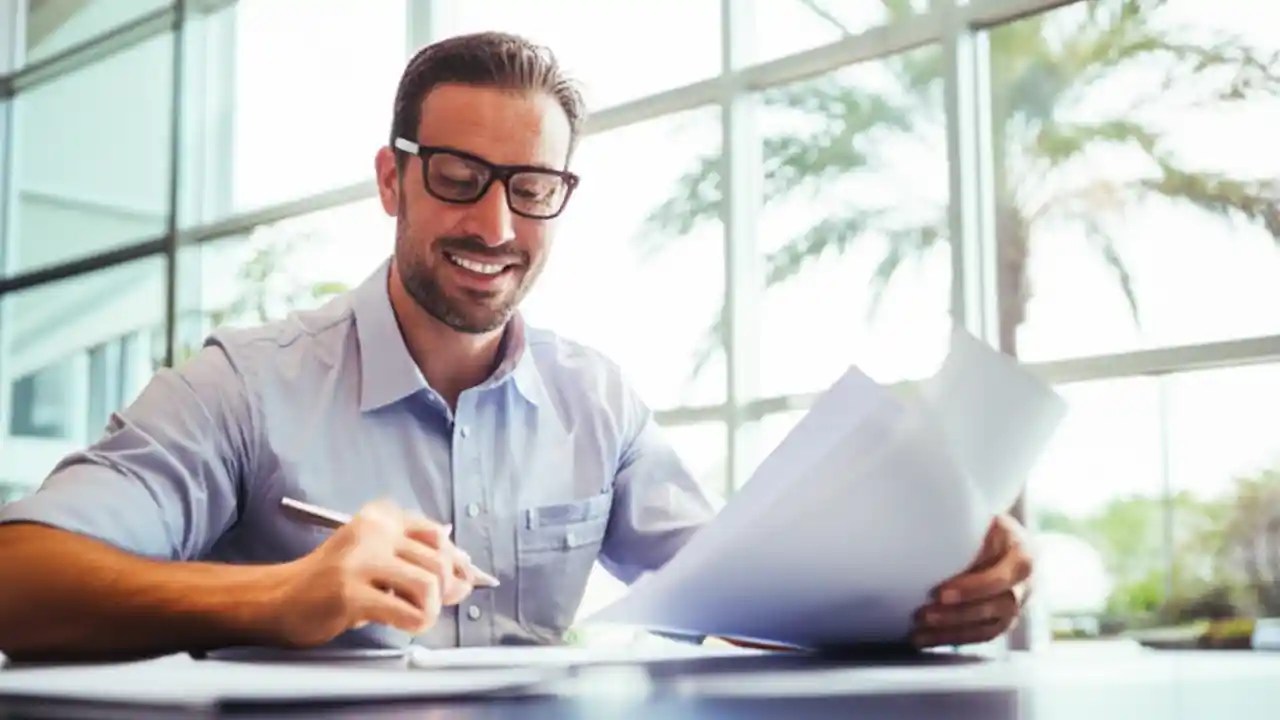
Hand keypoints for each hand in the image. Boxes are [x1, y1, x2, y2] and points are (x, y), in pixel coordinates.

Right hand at [271, 500, 474, 646]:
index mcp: (382, 517)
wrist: (280, 599)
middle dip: (448, 588)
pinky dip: (418, 622)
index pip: (437, 534)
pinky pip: (406, 610)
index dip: (455, 561)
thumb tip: (465, 572)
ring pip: (428, 583)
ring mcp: (360, 561)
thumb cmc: (332, 580)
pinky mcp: (350, 593)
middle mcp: (373, 532)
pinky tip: (409, 625)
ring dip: (432, 608)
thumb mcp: (376, 556)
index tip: (459, 580)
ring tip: (419, 617)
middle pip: (438, 560)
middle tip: (436, 604)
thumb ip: (416, 558)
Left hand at [911, 514, 1032, 647]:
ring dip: (952, 631)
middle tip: (923, 614)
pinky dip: (950, 638)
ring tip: (918, 631)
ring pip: (989, 627)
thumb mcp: (980, 518)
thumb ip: (963, 528)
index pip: (1005, 576)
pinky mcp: (1001, 621)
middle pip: (999, 606)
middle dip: (958, 614)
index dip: (974, 588)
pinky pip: (979, 636)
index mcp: (1022, 553)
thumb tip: (919, 530)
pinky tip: (924, 639)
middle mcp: (1025, 583)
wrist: (997, 535)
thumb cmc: (981, 523)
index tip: (940, 593)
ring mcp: (1016, 606)